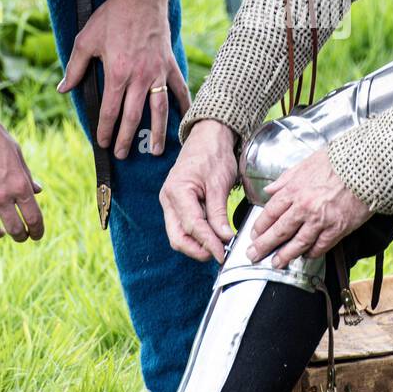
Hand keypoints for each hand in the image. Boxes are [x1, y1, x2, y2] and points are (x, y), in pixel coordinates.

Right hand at [0, 67, 43, 242]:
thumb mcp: (16, 153)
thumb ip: (26, 176)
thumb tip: (37, 192)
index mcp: (19, 185)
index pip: (34, 218)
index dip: (38, 231)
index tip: (37, 235)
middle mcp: (1, 196)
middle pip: (15, 229)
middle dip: (21, 236)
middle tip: (22, 236)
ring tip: (2, 232)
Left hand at [58, 0, 188, 161]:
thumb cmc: (111, 17)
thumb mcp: (85, 40)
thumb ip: (74, 68)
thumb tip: (63, 89)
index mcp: (117, 73)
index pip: (110, 111)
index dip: (105, 130)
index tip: (102, 142)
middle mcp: (139, 77)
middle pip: (134, 117)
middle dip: (127, 138)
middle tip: (122, 154)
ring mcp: (158, 72)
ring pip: (159, 110)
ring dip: (158, 133)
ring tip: (157, 151)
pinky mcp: (170, 65)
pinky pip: (179, 89)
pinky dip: (184, 106)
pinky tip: (184, 120)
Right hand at [159, 120, 237, 261]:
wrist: (208, 137)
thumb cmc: (213, 154)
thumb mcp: (219, 183)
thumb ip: (219, 213)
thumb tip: (224, 237)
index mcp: (177, 191)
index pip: (192, 226)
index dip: (208, 243)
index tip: (223, 253)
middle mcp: (168, 200)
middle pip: (178, 237)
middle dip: (198, 250)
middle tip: (219, 253)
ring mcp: (171, 203)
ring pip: (179, 234)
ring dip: (198, 244)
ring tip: (219, 245)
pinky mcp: (177, 205)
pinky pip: (184, 226)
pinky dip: (198, 234)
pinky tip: (213, 235)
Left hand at [247, 150, 371, 268]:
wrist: (367, 167)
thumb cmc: (339, 161)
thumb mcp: (306, 163)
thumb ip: (286, 179)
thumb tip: (270, 190)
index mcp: (294, 189)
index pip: (270, 212)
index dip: (260, 226)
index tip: (255, 234)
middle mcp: (304, 207)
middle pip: (279, 231)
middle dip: (264, 246)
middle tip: (253, 255)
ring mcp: (320, 220)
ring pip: (297, 243)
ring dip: (285, 256)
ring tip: (276, 263)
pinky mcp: (337, 229)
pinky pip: (320, 246)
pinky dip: (311, 253)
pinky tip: (306, 256)